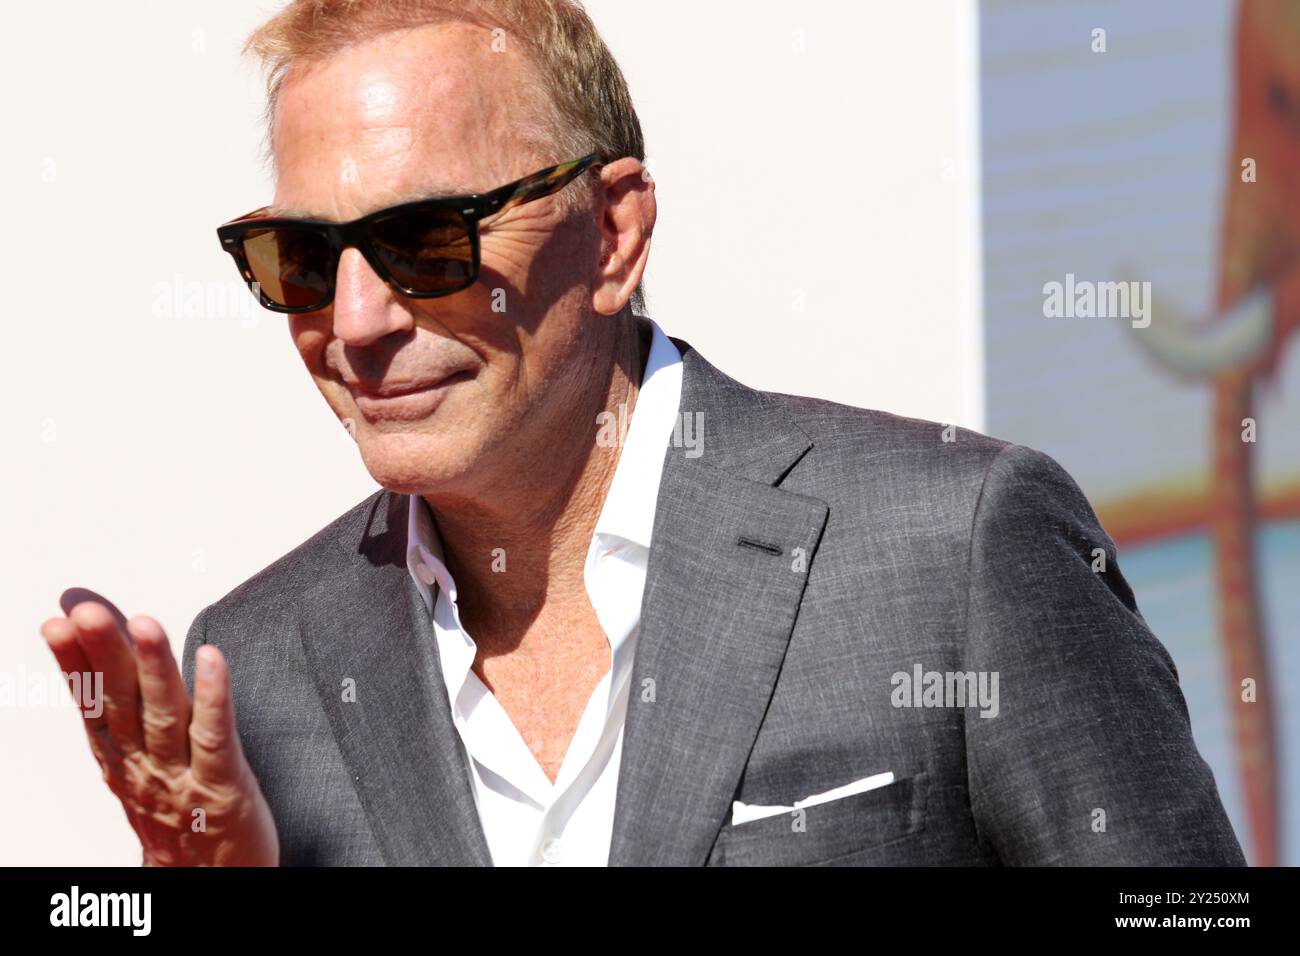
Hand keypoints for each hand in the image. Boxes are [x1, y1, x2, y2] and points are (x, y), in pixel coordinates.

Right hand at [40, 590, 278, 865]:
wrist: (212, 878)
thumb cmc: (180, 806)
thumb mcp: (141, 753)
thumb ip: (126, 697)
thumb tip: (106, 641)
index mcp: (120, 756)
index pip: (92, 703)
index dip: (74, 661)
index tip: (59, 620)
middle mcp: (143, 766)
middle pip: (120, 703)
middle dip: (103, 654)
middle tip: (85, 612)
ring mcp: (182, 777)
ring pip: (163, 715)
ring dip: (152, 668)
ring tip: (142, 625)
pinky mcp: (223, 786)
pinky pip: (215, 737)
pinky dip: (213, 697)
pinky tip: (211, 660)